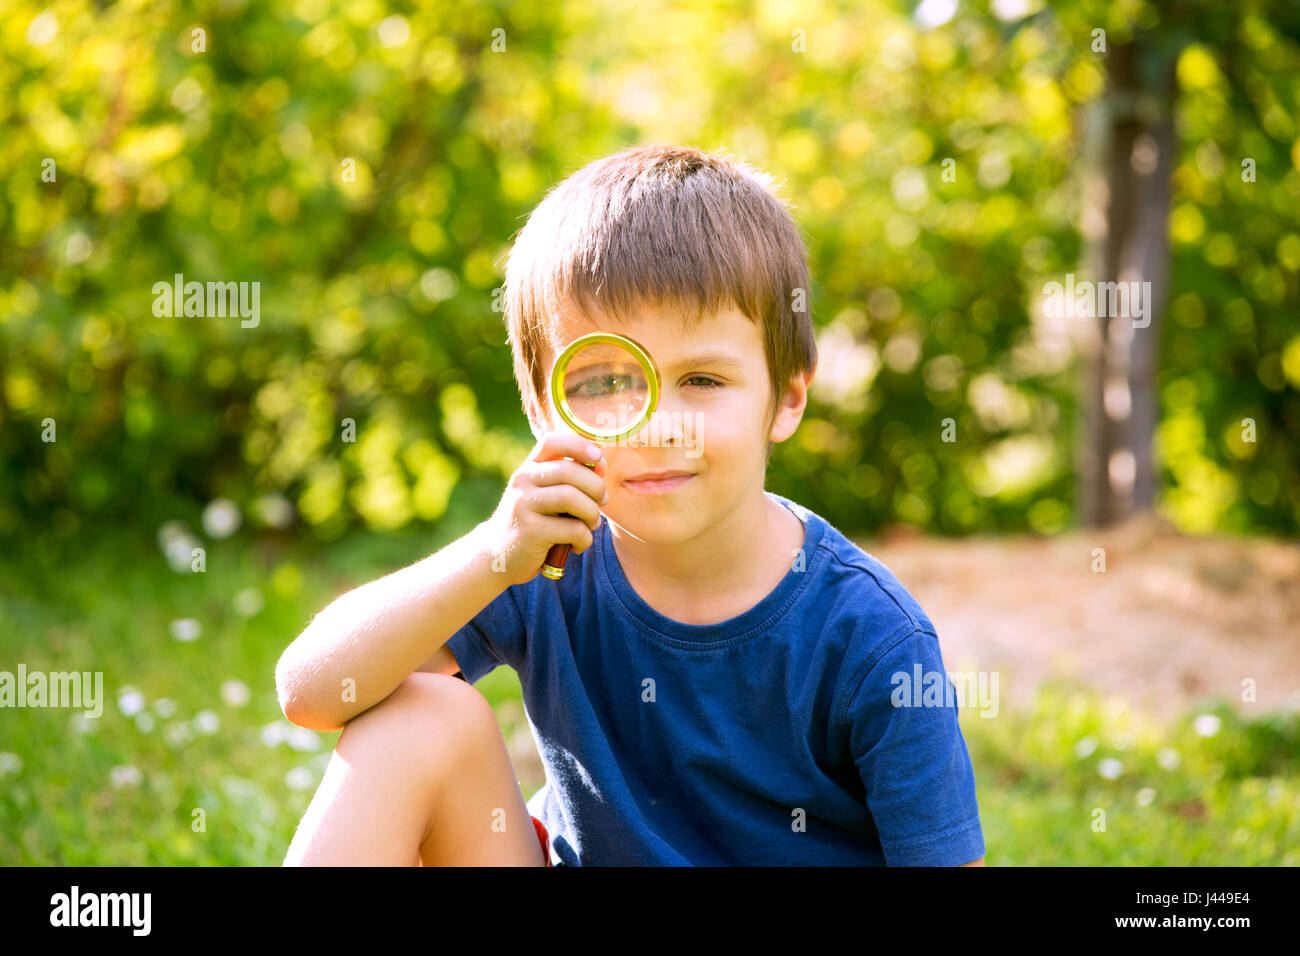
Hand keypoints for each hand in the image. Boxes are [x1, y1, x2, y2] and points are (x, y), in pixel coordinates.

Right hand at [477, 430, 608, 585]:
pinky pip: (572, 528)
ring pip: (572, 498)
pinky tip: (577, 545)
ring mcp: (523, 505)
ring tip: (591, 524)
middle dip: (596, 487)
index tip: (598, 457)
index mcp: (528, 468)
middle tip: (602, 502)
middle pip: (569, 471)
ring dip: (592, 513)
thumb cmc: (533, 523)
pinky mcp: (530, 531)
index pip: (552, 441)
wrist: (498, 556)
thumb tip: (601, 464)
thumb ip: (572, 480)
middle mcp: (522, 481)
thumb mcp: (547, 496)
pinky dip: (584, 539)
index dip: (579, 444)